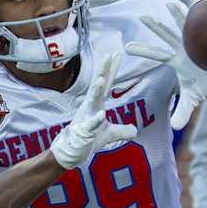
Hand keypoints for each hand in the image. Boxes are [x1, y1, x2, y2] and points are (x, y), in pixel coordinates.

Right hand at [50, 53, 137, 168]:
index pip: (106, 84)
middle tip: (109, 56)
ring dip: (96, 90)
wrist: (72, 152)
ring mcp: (86, 118)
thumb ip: (122, 130)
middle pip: (98, 86)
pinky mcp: (84, 132)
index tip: (115, 55)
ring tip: (101, 79)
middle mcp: (90, 107)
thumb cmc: (89, 139)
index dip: (111, 70)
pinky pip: (90, 125)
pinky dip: (96, 120)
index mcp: (96, 105)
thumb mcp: (110, 134)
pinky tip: (101, 114)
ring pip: (91, 101)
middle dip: (103, 71)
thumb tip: (134, 130)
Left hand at [124, 2, 206, 129]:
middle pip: (166, 36)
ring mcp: (197, 42)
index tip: (126, 47)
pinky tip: (196, 4)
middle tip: (140, 16)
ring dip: (177, 15)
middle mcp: (183, 48)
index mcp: (177, 60)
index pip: (156, 54)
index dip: (143, 50)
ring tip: (168, 2)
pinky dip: (200, 17)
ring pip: (185, 26)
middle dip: (154, 27)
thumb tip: (175, 127)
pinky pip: (205, 26)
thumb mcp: (194, 99)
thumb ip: (183, 111)